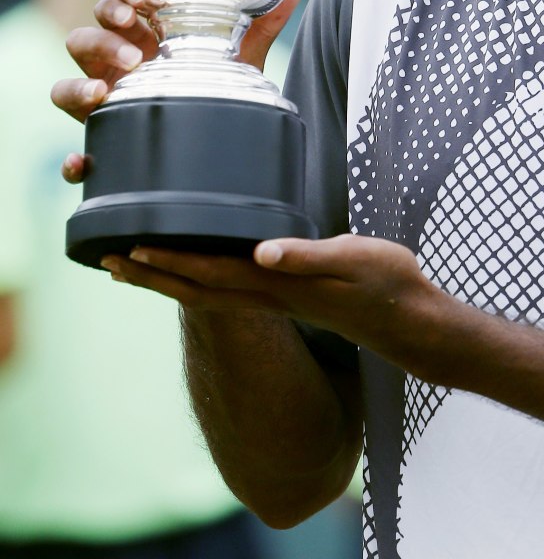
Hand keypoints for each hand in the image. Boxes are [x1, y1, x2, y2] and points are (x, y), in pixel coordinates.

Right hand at [53, 0, 303, 180]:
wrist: (216, 139)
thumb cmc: (214, 85)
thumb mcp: (239, 57)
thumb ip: (262, 25)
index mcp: (141, 38)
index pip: (112, 11)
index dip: (115, 6)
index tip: (136, 12)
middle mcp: (113, 67)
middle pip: (80, 41)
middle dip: (99, 42)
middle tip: (132, 55)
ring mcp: (102, 104)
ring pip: (63, 89)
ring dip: (76, 86)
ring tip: (102, 92)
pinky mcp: (102, 143)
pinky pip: (75, 155)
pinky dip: (74, 160)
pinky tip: (83, 161)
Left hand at [101, 235, 446, 374]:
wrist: (410, 322)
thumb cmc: (387, 283)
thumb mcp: (354, 260)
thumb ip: (307, 256)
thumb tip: (262, 253)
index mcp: (279, 284)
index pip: (213, 273)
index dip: (172, 261)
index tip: (131, 248)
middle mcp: (270, 297)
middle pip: (197, 289)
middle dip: (152, 274)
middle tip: (106, 261)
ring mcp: (277, 302)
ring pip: (208, 294)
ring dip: (168, 281)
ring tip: (133, 267)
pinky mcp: (287, 299)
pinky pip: (228, 292)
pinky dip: (198, 282)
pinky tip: (194, 273)